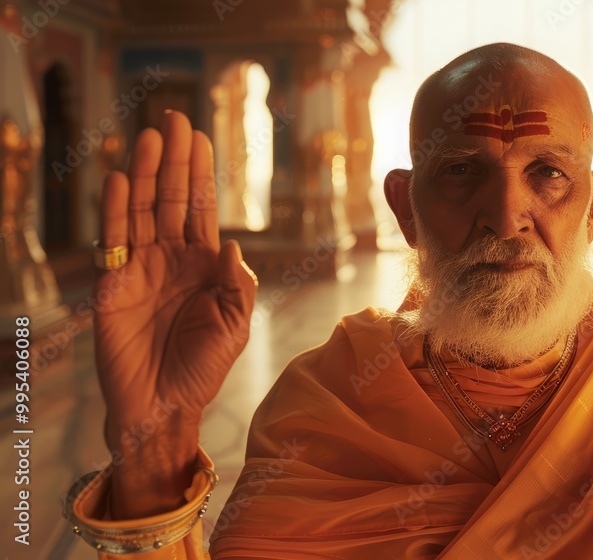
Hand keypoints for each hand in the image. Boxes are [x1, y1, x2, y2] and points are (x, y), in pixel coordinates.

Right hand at [94, 111, 256, 516]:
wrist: (164, 407)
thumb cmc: (204, 368)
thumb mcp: (235, 325)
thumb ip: (237, 284)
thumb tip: (231, 243)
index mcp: (203, 265)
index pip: (200, 209)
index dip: (200, 174)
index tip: (201, 136)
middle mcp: (171, 258)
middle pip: (170, 199)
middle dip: (173, 160)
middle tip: (175, 118)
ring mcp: (140, 268)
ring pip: (142, 211)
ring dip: (144, 174)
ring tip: (150, 137)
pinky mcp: (113, 284)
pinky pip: (114, 241)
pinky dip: (115, 210)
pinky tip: (119, 180)